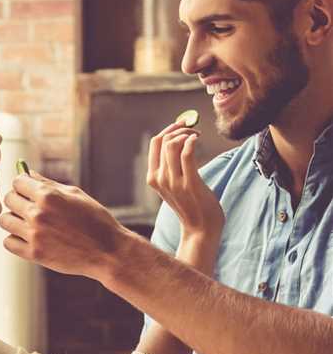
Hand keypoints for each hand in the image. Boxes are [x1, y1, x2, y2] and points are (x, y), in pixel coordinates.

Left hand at [0, 171, 128, 281]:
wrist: (108, 251)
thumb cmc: (95, 220)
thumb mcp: (75, 194)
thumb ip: (48, 183)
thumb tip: (27, 173)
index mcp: (48, 195)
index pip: (17, 182)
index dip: (23, 185)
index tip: (28, 191)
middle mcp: (38, 213)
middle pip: (9, 199)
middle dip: (18, 201)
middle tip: (29, 207)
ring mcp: (34, 235)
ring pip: (5, 221)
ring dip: (14, 220)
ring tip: (28, 223)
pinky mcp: (34, 254)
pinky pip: (8, 243)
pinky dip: (15, 240)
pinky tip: (28, 238)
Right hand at [147, 122, 223, 236]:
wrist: (200, 228)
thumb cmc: (191, 205)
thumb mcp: (174, 186)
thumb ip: (172, 167)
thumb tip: (178, 139)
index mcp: (153, 178)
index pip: (155, 144)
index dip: (169, 129)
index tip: (183, 125)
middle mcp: (159, 179)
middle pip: (164, 140)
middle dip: (180, 129)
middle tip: (194, 131)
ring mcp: (173, 182)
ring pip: (173, 144)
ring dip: (187, 134)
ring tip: (197, 137)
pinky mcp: (190, 183)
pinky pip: (186, 154)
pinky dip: (192, 142)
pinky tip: (197, 141)